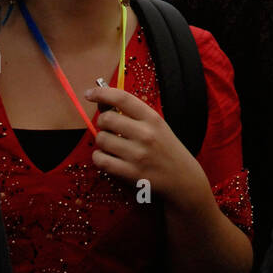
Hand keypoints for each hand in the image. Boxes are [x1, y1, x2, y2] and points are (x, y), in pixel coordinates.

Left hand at [88, 85, 206, 210]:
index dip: (102, 93)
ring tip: (112, 146)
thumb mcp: (157, 126)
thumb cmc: (166, 149)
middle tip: (108, 128)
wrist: (183, 179)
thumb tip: (102, 103)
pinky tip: (107, 158)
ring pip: (101, 139)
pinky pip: (101, 160)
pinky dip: (99, 157)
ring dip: (101, 141)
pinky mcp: (130, 173)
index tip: (90, 93)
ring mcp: (138, 155)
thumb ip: (133, 114)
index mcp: (153, 118)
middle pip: (107, 119)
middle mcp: (145, 134)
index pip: (122, 98)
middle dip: (102, 122)